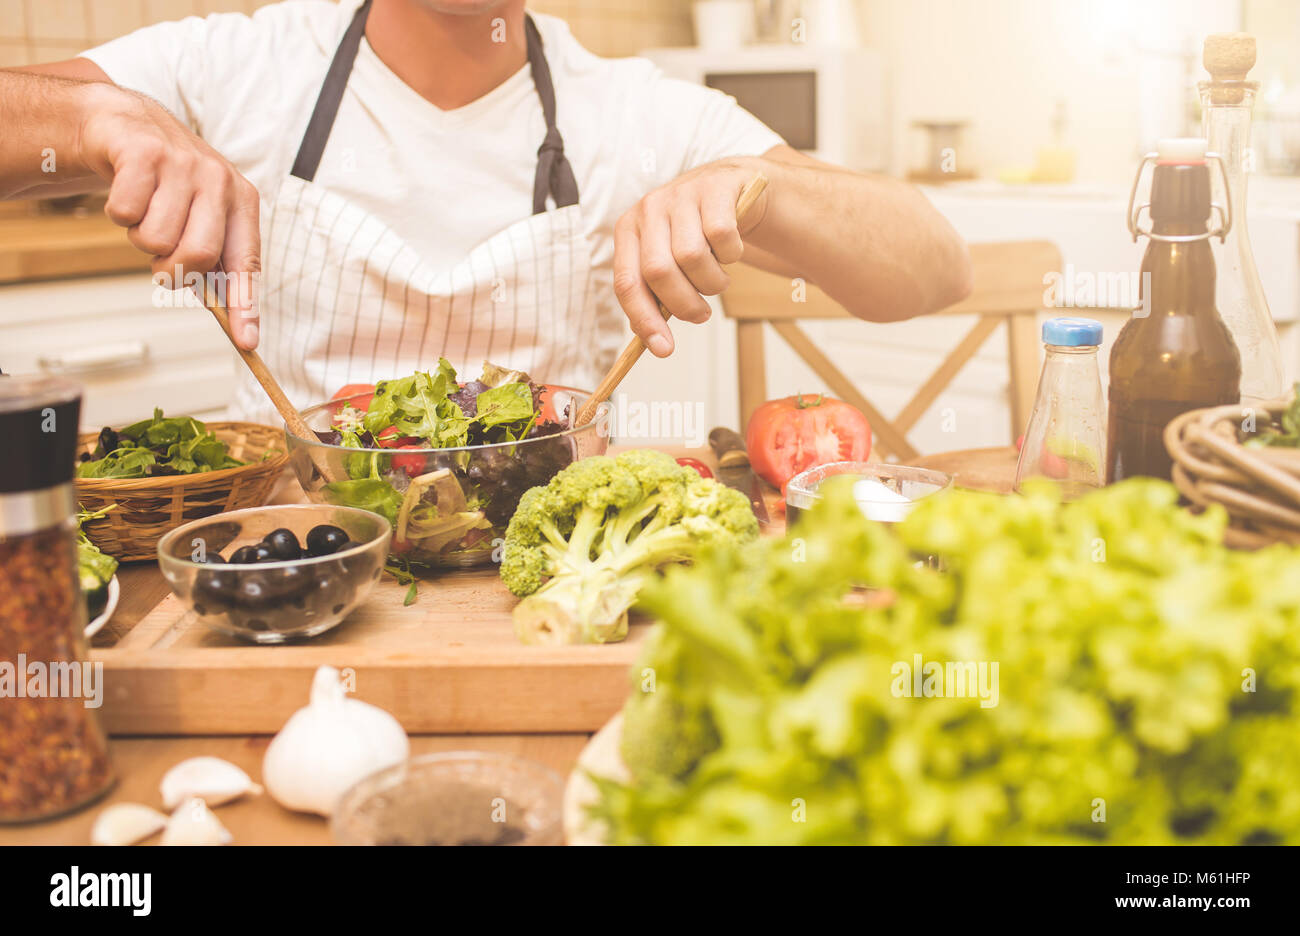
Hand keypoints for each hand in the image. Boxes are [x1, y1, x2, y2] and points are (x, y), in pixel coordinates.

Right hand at [78, 84, 260, 347]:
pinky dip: (118, 213)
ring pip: (155, 239)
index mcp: (242, 201)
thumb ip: (217, 266)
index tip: (247, 342)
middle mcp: (219, 180)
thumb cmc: (169, 186)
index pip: (245, 263)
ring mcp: (182, 163)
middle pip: (198, 255)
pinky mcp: (144, 153)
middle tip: (162, 256)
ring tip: (147, 211)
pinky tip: (128, 190)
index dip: (244, 305)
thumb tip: (239, 327)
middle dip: (171, 269)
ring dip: (140, 237)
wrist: (126, 127)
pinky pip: (124, 213)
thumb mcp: (201, 218)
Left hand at [613, 158, 766, 355]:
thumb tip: (651, 340)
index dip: (644, 320)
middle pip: (658, 271)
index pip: (627, 283)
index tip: (663, 349)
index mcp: (629, 231)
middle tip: (700, 314)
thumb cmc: (696, 234)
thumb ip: (654, 295)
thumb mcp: (668, 259)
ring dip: (711, 282)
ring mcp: (681, 195)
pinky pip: (722, 236)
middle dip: (684, 304)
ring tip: (717, 280)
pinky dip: (731, 255)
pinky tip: (730, 252)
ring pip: (692, 256)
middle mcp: (649, 209)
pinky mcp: (714, 188)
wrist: (730, 189)